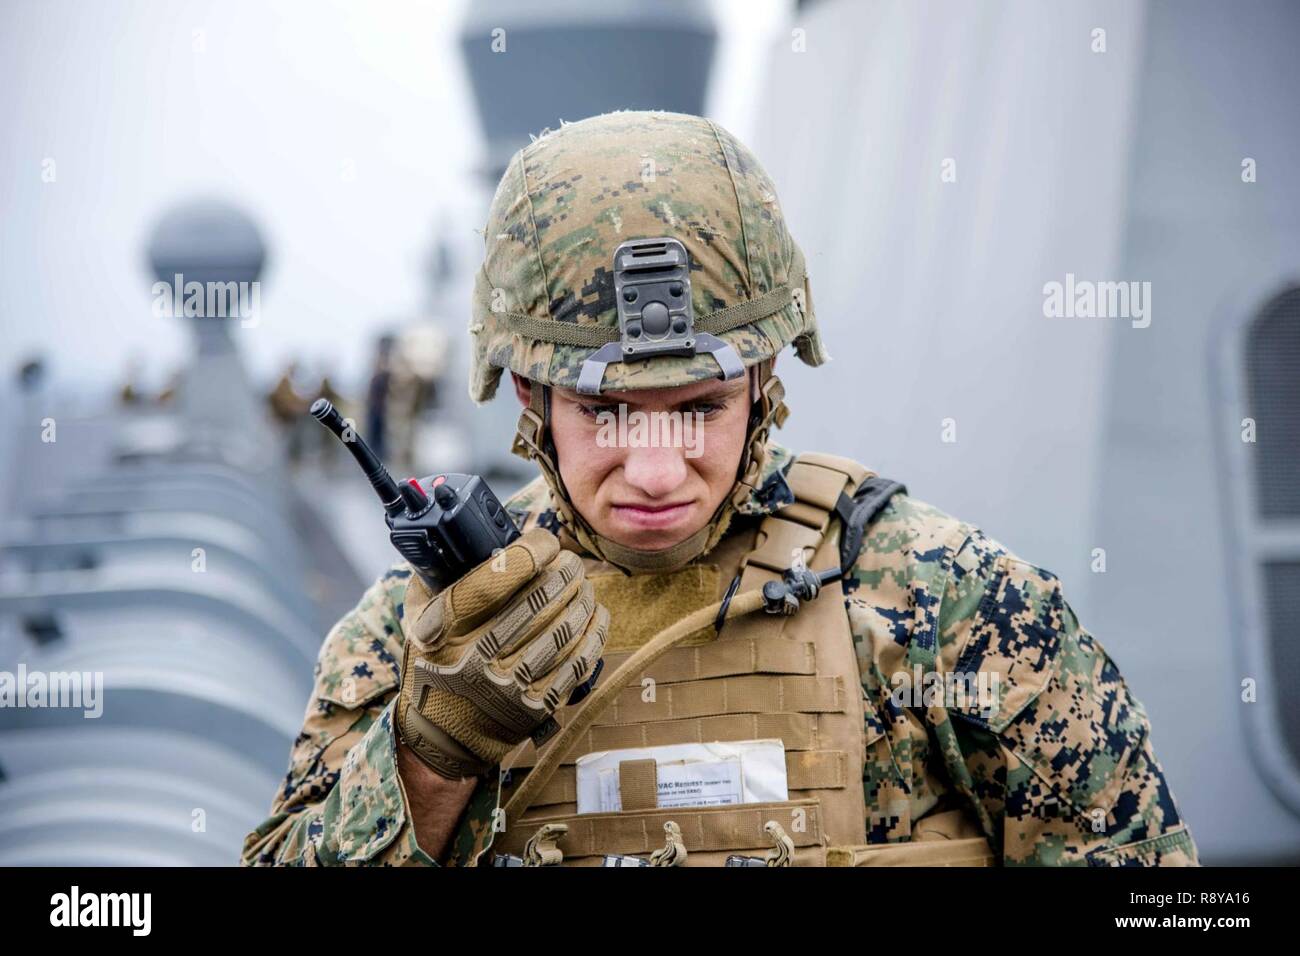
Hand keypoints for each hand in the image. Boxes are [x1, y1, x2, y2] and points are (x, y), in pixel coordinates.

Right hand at [397, 529, 607, 778]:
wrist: (442, 735)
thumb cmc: (435, 662)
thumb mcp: (418, 619)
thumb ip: (436, 577)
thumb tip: (471, 538)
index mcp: (443, 629)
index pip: (496, 577)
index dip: (531, 551)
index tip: (545, 541)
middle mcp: (475, 656)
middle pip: (538, 599)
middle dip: (565, 571)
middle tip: (571, 561)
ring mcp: (507, 685)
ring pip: (563, 628)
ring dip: (583, 599)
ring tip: (585, 585)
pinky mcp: (533, 706)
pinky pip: (576, 662)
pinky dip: (593, 633)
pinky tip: (597, 614)